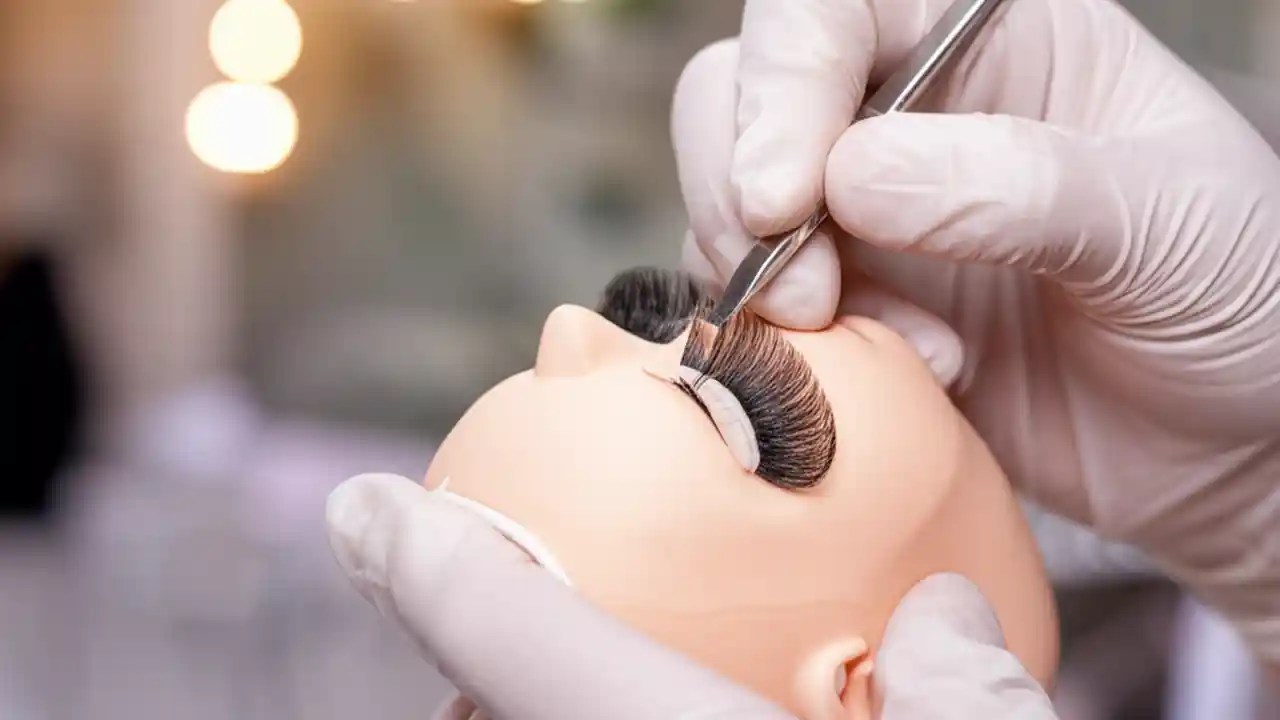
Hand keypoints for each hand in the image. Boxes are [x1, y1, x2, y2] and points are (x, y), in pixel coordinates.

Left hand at [326, 473, 1055, 718]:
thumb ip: (967, 692)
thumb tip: (939, 614)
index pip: (523, 650)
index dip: (431, 573)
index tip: (362, 514)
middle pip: (509, 703)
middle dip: (475, 639)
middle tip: (474, 566)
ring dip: (536, 684)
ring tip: (571, 635)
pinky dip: (609, 706)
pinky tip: (676, 691)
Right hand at [673, 0, 1279, 663]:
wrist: (1233, 443)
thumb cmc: (1241, 297)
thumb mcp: (1167, 219)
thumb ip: (1019, 186)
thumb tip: (850, 178)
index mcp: (989, 38)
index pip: (836, 7)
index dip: (784, 80)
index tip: (785, 198)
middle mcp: (908, 113)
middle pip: (738, 94)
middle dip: (742, 193)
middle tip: (807, 296)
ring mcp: (869, 218)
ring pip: (729, 207)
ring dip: (772, 288)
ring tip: (902, 348)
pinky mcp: (853, 311)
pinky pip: (760, 313)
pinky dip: (796, 354)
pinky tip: (909, 378)